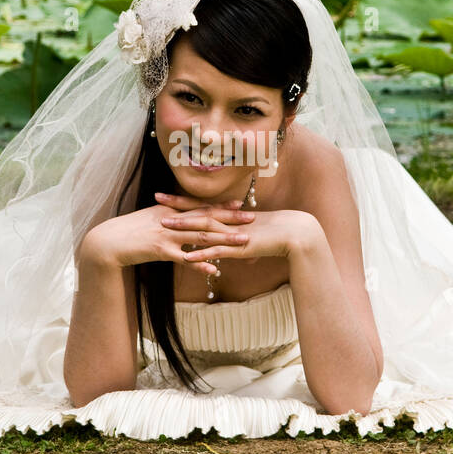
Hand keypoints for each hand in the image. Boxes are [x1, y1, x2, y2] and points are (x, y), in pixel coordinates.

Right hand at [80, 193, 254, 275]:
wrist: (108, 241)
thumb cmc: (128, 231)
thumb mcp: (150, 219)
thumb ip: (168, 218)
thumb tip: (182, 220)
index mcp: (171, 211)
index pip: (200, 206)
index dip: (221, 206)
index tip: (241, 204)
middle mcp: (172, 220)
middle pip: (206, 218)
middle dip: (230, 218)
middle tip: (252, 219)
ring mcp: (167, 234)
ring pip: (201, 236)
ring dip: (224, 239)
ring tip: (243, 242)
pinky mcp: (160, 250)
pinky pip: (185, 258)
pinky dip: (200, 264)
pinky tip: (215, 270)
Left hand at [155, 192, 318, 261]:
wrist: (297, 233)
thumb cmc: (278, 232)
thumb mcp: (254, 233)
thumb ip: (240, 236)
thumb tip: (232, 242)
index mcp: (231, 216)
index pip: (202, 205)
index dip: (183, 201)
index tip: (165, 195)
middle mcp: (229, 221)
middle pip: (198, 211)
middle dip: (176, 207)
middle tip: (155, 200)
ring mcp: (234, 233)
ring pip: (204, 229)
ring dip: (183, 227)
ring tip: (163, 226)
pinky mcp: (241, 247)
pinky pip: (218, 251)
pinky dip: (201, 254)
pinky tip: (187, 257)